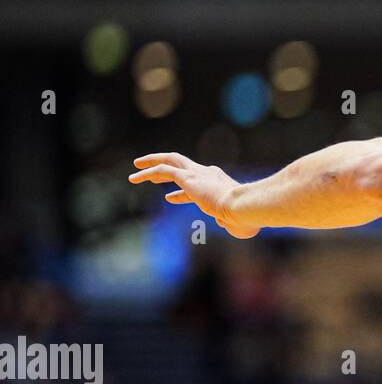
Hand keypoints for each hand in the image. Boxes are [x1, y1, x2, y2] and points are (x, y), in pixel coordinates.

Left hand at [129, 152, 260, 238]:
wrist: (242, 206)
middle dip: (165, 163)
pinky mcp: (188, 178)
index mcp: (220, 183)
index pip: (196, 182)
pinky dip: (147, 172)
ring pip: (170, 160)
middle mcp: (208, 173)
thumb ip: (230, 222)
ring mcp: (197, 174)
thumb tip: (226, 223)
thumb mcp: (238, 222)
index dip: (181, 191)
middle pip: (182, 162)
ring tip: (135, 166)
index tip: (169, 197)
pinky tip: (135, 177)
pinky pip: (163, 170)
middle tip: (149, 167)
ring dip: (151, 163)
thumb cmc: (244, 216)